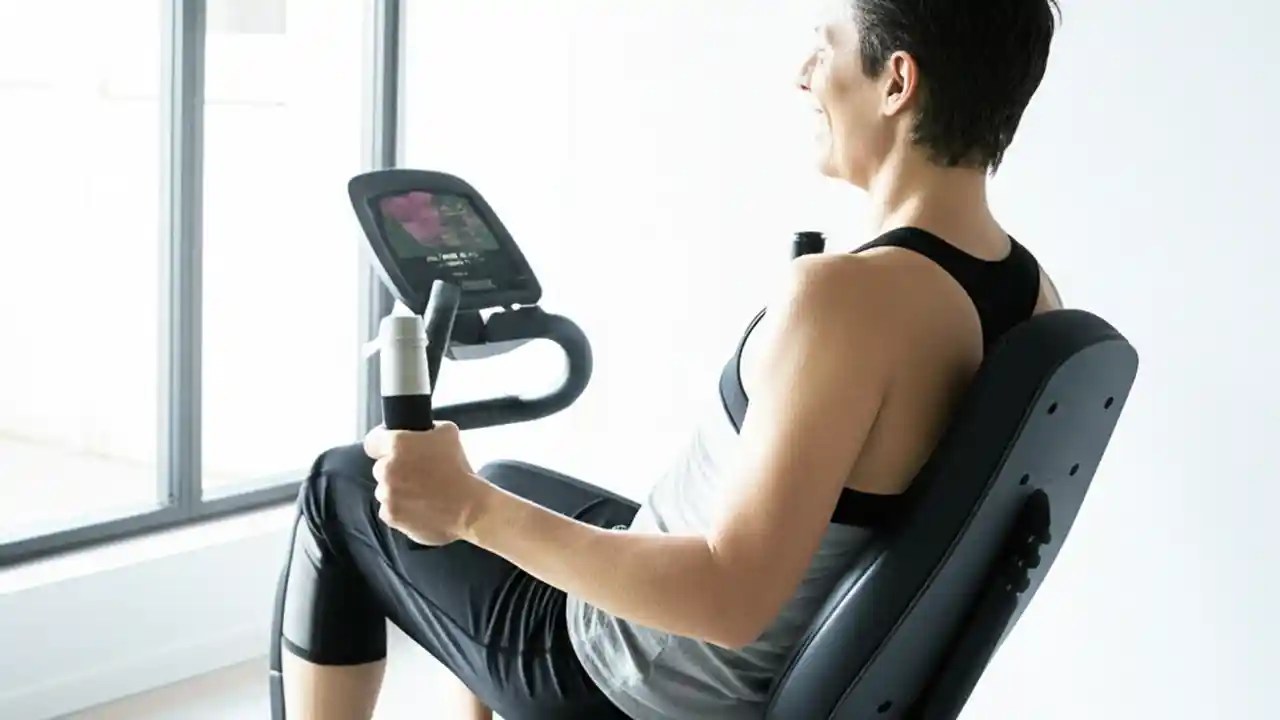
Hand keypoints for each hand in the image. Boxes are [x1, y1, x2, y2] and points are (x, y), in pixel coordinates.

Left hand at [363, 422, 490, 545]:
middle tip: (417, 474)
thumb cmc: (460, 472)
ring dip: (397, 490)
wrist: (469, 509)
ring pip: (385, 489)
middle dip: (395, 469)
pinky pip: (389, 509)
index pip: (372, 441)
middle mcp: (387, 468)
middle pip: (381, 467)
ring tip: (421, 493)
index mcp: (398, 444)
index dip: (381, 444)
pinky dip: (401, 509)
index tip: (389, 449)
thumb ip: (428, 428)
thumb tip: (421, 430)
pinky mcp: (390, 515)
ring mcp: (386, 494)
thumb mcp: (449, 434)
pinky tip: (420, 507)